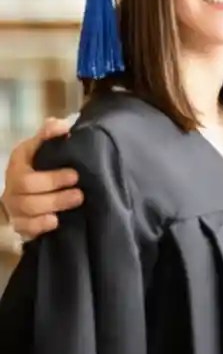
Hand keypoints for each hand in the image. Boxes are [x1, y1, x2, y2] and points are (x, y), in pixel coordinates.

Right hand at [1, 117, 81, 240]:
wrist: (43, 188)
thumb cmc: (47, 165)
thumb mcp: (48, 146)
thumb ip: (52, 133)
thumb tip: (62, 126)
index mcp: (19, 161)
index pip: (26, 162)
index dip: (49, 169)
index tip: (75, 173)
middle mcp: (12, 183)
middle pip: (26, 187)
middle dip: (54, 187)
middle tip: (79, 190)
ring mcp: (13, 205)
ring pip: (26, 208)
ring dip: (52, 205)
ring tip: (76, 200)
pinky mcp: (19, 223)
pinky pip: (24, 228)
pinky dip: (39, 226)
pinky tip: (55, 221)